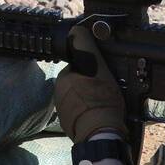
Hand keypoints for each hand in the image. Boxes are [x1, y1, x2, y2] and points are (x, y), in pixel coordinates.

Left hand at [53, 26, 125, 144]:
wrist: (101, 134)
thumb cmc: (101, 101)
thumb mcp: (98, 68)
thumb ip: (86, 48)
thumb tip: (76, 30)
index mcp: (63, 79)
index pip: (79, 66)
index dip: (93, 69)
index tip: (103, 76)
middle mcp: (58, 94)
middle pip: (80, 81)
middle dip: (91, 83)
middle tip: (106, 89)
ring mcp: (63, 110)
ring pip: (80, 96)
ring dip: (91, 98)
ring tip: (105, 103)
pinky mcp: (69, 124)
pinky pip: (80, 111)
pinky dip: (89, 111)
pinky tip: (100, 113)